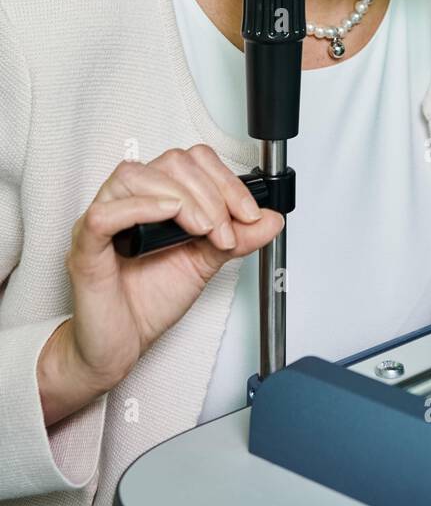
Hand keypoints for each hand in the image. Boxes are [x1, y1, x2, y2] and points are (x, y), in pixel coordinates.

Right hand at [62, 144, 282, 392]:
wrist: (120, 344)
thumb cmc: (149, 301)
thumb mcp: (205, 263)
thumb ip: (236, 238)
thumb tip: (270, 219)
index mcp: (155, 198)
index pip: (192, 162)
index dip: (226, 180)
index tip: (248, 212)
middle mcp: (128, 201)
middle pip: (170, 164)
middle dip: (210, 193)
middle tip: (224, 230)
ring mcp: (105, 220)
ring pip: (136, 176)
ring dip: (184, 198)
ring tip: (204, 229)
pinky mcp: (85, 247)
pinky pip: (105, 213)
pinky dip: (141, 207)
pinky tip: (169, 216)